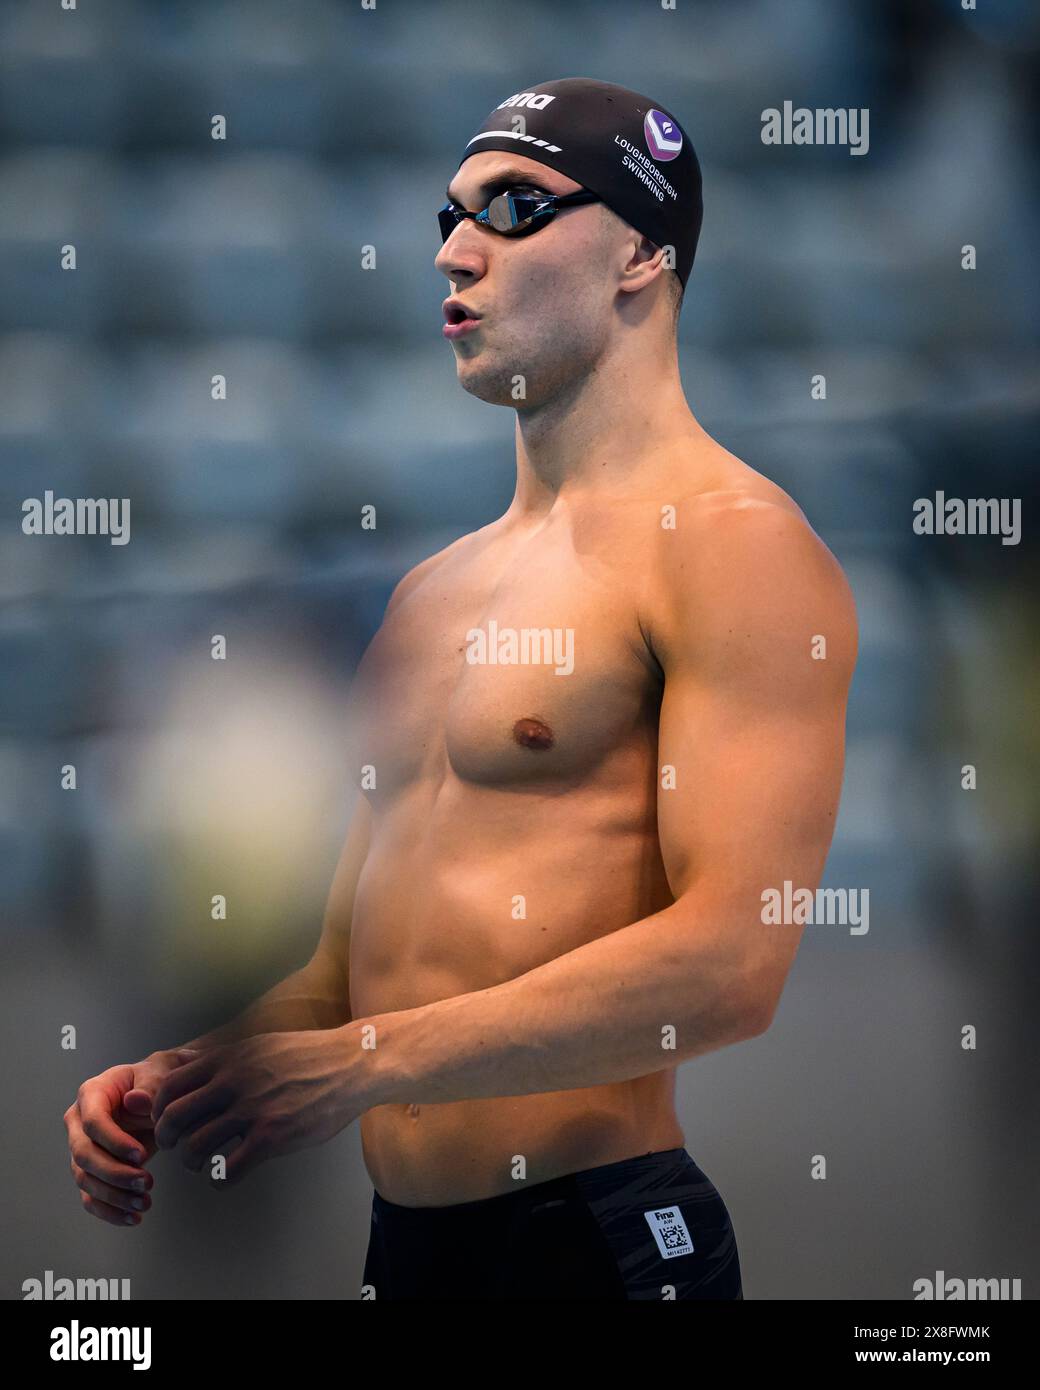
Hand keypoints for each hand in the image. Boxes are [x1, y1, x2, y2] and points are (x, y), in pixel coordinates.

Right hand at [64, 1047, 201, 1226]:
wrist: (162, 1096)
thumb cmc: (158, 1079)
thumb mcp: (161, 1073)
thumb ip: (151, 1086)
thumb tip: (135, 1101)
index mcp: (92, 1093)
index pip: (93, 1122)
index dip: (114, 1142)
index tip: (142, 1155)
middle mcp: (79, 1122)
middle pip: (84, 1155)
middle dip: (114, 1173)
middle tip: (146, 1182)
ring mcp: (82, 1147)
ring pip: (85, 1180)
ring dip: (114, 1196)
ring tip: (144, 1203)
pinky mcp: (91, 1170)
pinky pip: (90, 1197)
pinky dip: (109, 1211)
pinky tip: (133, 1218)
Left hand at [151, 1030, 362, 1184]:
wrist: (351, 1064)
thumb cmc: (308, 1055)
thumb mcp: (260, 1043)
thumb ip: (224, 1057)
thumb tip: (188, 1063)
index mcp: (228, 1058)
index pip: (169, 1087)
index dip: (159, 1110)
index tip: (167, 1121)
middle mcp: (233, 1081)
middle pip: (173, 1119)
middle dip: (167, 1140)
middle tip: (177, 1147)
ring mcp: (251, 1110)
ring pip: (194, 1148)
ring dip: (191, 1163)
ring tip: (203, 1163)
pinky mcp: (272, 1137)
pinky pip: (226, 1170)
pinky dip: (218, 1179)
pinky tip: (227, 1174)